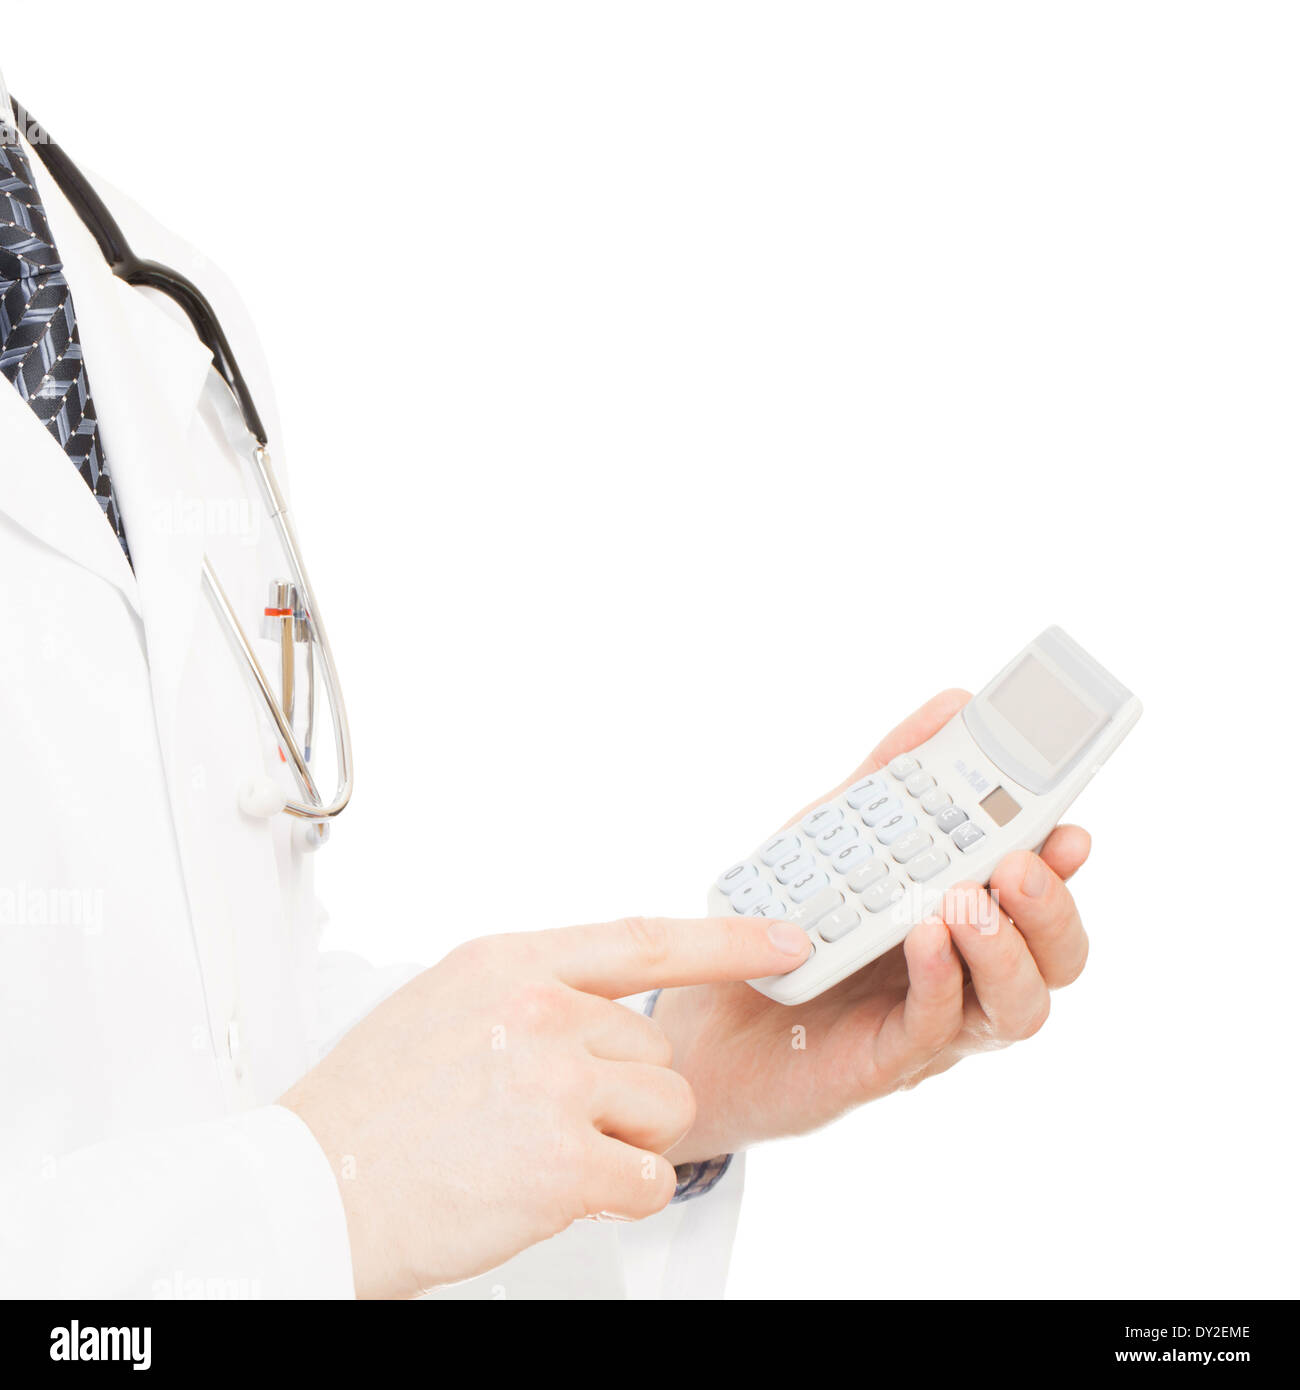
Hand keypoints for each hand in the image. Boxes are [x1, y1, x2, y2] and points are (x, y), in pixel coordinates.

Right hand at [280, 914, 809, 1297]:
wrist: (310, 1190)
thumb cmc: (370, 1107)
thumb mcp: (444, 1004)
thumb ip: (531, 993)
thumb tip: (599, 1011)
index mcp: (512, 962)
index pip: (646, 938)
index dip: (728, 940)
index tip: (785, 939)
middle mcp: (539, 1009)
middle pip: (658, 1047)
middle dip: (625, 1092)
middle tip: (545, 1118)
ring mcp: (554, 1082)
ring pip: (666, 1111)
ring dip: (625, 1144)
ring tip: (541, 1151)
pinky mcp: (564, 1161)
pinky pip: (650, 1178)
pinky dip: (618, 1197)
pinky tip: (551, 1190)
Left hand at [653, 689, 1093, 1162]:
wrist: (706, 1017)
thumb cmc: (785, 924)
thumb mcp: (834, 833)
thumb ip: (891, 775)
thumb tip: (954, 704)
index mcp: (965, 915)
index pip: (1042, 893)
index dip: (1066, 864)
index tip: (1071, 828)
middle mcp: (966, 973)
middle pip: (1055, 955)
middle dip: (1051, 907)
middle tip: (1020, 864)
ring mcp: (934, 1022)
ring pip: (1018, 1005)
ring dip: (1005, 950)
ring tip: (966, 902)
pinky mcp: (888, 1060)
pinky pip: (935, 1028)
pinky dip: (939, 980)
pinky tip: (924, 939)